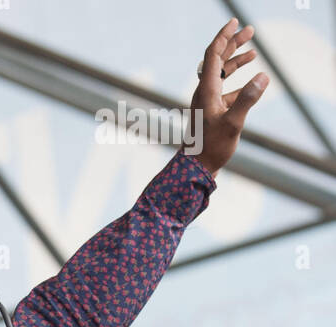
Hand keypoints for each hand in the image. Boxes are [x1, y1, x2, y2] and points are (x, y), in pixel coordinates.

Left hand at [188, 17, 268, 176]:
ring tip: (253, 52)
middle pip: (217, 61)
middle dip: (233, 44)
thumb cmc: (211, 149)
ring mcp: (206, 103)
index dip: (224, 36)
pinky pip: (224, 91)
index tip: (234, 22)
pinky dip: (236, 83)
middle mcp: (204, 93)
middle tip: (250, 31)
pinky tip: (250, 84)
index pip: (213, 55)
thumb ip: (247, 99)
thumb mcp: (233, 124)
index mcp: (206, 91)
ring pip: (221, 75)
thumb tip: (264, 76)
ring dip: (236, 62)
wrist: (195, 171)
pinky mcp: (210, 113)